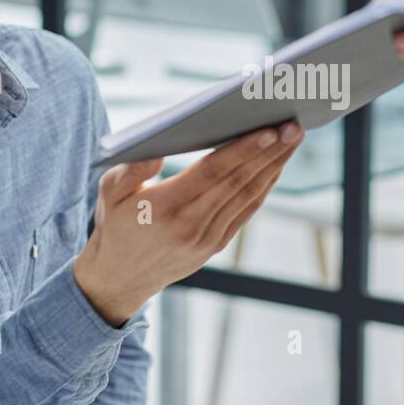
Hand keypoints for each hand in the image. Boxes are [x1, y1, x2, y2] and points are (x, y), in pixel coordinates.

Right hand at [72, 120, 304, 326]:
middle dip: (270, 151)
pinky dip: (264, 187)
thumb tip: (157, 153)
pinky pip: (246, 211)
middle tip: (293, 125)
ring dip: (274, 166)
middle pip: (239, 180)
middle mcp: (192, 224)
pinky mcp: (215, 245)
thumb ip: (130, 171)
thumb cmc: (114, 227)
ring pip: (248, 195)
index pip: (213, 172)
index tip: (268, 129)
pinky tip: (275, 165)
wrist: (118, 279)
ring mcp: (207, 238)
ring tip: (292, 138)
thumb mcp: (109, 194)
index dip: (243, 150)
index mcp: (166, 207)